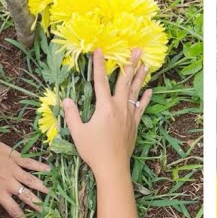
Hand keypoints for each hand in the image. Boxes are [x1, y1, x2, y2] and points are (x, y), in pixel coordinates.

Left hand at [0, 130, 49, 217]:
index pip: (14, 210)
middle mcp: (9, 182)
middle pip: (26, 196)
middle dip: (37, 204)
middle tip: (46, 211)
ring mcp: (13, 169)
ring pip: (31, 180)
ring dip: (41, 187)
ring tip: (50, 192)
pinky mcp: (14, 157)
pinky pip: (30, 162)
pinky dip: (40, 166)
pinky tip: (49, 170)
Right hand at [63, 48, 152, 175]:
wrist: (112, 167)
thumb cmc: (93, 151)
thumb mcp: (78, 133)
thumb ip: (71, 115)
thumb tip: (66, 99)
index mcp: (104, 107)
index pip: (100, 81)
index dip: (99, 65)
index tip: (99, 50)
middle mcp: (119, 108)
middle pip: (125, 82)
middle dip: (130, 64)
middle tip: (137, 50)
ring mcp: (129, 115)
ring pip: (136, 92)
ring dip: (140, 77)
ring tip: (146, 64)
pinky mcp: (134, 124)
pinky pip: (141, 107)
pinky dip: (146, 98)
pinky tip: (150, 90)